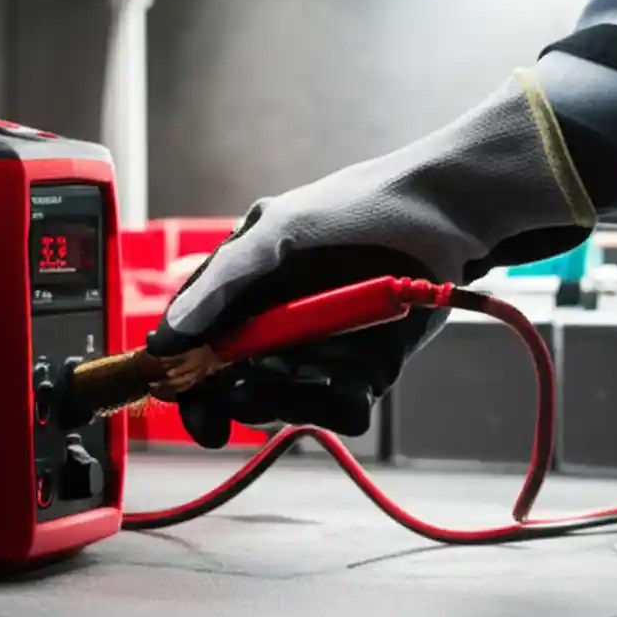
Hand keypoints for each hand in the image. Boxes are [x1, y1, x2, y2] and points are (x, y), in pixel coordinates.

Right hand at [140, 70, 597, 447]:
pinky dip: (340, 399)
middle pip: (234, 386)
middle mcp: (275, 326)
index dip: (184, 378)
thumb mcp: (280, 230)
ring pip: (286, 402)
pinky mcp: (364, 372)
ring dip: (295, 394)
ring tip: (316, 362)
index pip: (194, 344)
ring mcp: (318, 352)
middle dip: (241, 397)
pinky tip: (354, 366)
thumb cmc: (359, 209)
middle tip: (249, 396)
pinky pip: (338, 407)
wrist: (447, 213)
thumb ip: (223, 281)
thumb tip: (169, 333)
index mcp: (242, 291)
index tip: (192, 407)